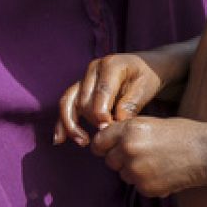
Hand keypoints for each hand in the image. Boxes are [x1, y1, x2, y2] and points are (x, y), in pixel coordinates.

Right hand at [55, 52, 175, 146]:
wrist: (144, 67)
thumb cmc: (146, 77)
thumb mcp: (145, 88)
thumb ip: (130, 104)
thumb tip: (116, 122)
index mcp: (111, 65)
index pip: (102, 91)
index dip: (102, 112)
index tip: (106, 128)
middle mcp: (93, 69)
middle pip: (85, 99)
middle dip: (93, 120)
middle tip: (106, 136)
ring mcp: (84, 78)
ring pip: (70, 102)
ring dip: (72, 124)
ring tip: (82, 142)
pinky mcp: (80, 88)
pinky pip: (67, 105)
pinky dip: (63, 122)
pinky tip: (59, 139)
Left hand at [90, 116, 206, 197]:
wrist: (206, 153)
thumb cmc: (182, 133)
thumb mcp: (151, 123)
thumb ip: (128, 132)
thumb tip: (107, 139)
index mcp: (129, 130)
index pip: (99, 141)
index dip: (104, 145)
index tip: (108, 147)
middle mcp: (129, 150)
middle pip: (109, 160)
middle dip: (120, 159)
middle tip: (141, 154)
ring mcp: (137, 171)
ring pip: (123, 174)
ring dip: (133, 171)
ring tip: (156, 162)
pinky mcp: (146, 188)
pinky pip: (137, 186)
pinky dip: (146, 182)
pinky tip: (163, 172)